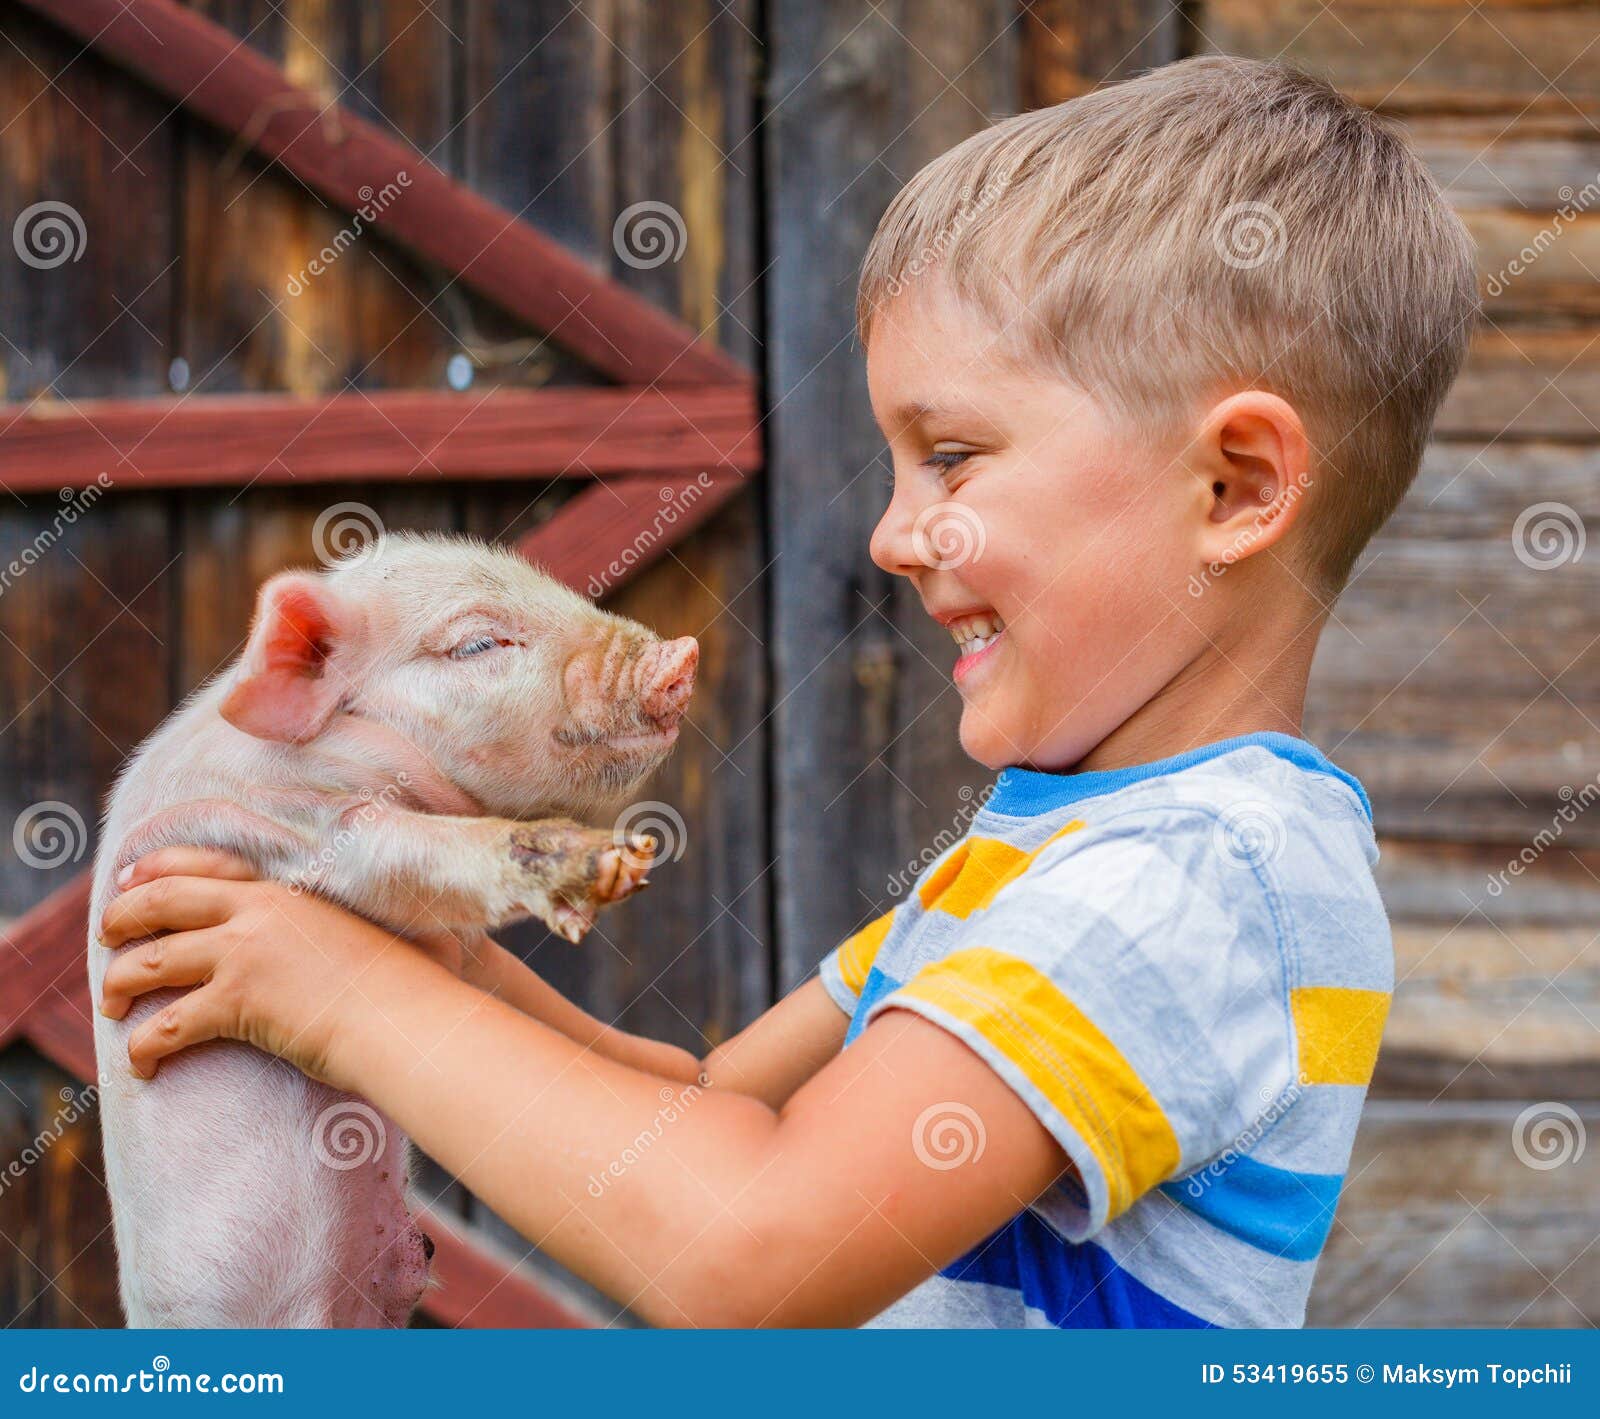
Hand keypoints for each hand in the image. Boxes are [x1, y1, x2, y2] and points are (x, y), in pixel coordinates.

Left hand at [98, 846, 431, 1085]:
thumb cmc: (403, 982)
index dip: (158, 869)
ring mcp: (243, 954)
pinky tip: (141, 1067)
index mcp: (285, 891)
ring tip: (113, 1006)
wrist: (407, 1016)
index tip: (130, 878)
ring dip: (120, 985)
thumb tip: (330, 940)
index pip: (206, 864)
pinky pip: (166, 1025)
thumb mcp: (361, 931)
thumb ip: (330, 924)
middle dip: (121, 918)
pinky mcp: (236, 1002)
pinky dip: (143, 1048)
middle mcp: (257, 913)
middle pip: (162, 901)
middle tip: (106, 939)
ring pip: (151, 962)